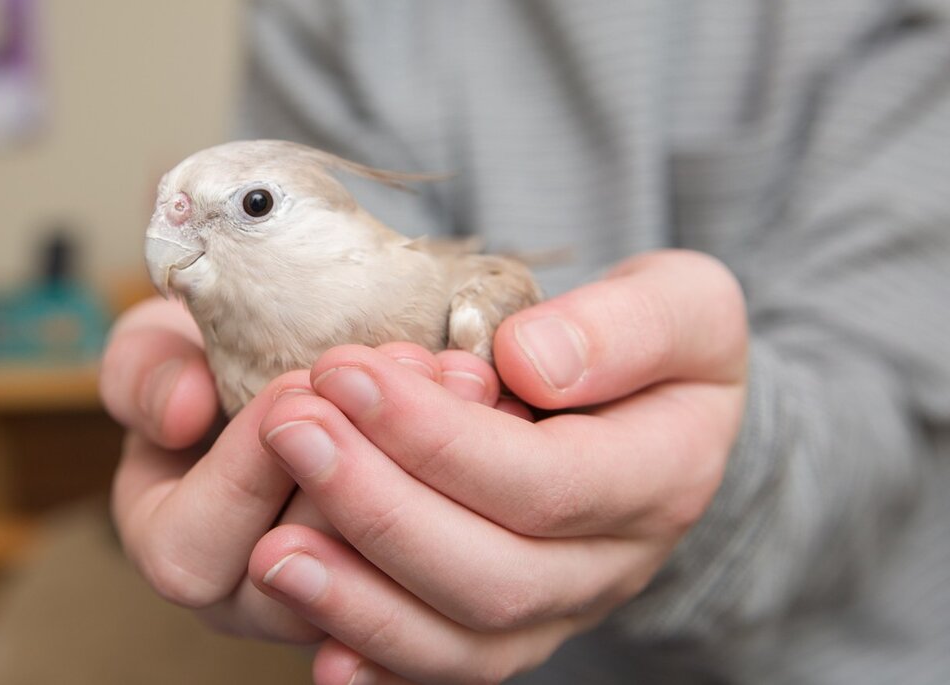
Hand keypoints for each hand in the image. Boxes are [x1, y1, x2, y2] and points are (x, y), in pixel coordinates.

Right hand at [100, 299, 509, 642]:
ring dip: (436, 476)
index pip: (191, 555)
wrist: (297, 369)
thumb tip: (184, 410)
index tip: (296, 386)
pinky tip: (504, 413)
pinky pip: (466, 588)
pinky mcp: (429, 595)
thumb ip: (144, 371)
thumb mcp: (157, 345)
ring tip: (462, 374)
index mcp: (177, 548)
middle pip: (307, 585)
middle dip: (363, 472)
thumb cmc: (215, 360)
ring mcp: (344, 607)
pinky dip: (492, 496)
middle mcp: (258, 598)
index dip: (243, 476)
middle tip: (406, 366)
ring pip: (393, 592)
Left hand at [248, 250, 747, 683]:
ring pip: (460, 644)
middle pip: (494, 577)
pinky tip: (309, 633)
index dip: (438, 438)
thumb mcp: (677, 302)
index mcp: (663, 477)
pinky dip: (371, 662)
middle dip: (379, 507)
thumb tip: (531, 362)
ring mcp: (555, 613)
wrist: (647, 406)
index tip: (348, 372)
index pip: (547, 482)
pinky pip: (437, 671)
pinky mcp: (498, 633)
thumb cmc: (647, 343)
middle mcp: (611, 568)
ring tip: (272, 544)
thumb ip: (625, 325)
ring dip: (358, 598)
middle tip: (291, 427)